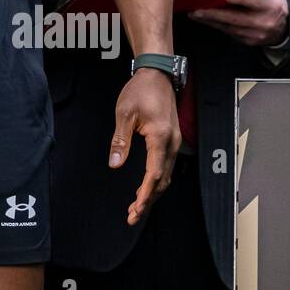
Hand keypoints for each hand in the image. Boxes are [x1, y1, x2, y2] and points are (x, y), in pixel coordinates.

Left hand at [109, 67, 179, 225]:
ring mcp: (175, 142)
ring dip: (153, 192)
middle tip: (132, 214)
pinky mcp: (172, 140)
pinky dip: (156, 180)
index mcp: (161, 138)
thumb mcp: (124, 113)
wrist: (157, 74)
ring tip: (137, 206)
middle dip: (149, 199)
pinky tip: (146, 186)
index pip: (154, 174)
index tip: (136, 208)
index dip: (145, 194)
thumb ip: (120, 140)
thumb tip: (115, 163)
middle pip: (163, 180)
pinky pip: (166, 165)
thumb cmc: (140, 90)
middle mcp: (173, 144)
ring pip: (166, 174)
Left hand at [189, 0, 288, 46]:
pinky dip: (215, 25)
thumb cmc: (270, 2)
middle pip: (236, 18)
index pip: (254, 1)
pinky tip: (204, 20)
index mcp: (270, 5)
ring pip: (229, 27)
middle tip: (197, 9)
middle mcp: (264, 22)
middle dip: (214, 13)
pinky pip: (229, 33)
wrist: (285, 25)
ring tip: (195, 13)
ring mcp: (256, 34)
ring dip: (210, 20)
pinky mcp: (249, 42)